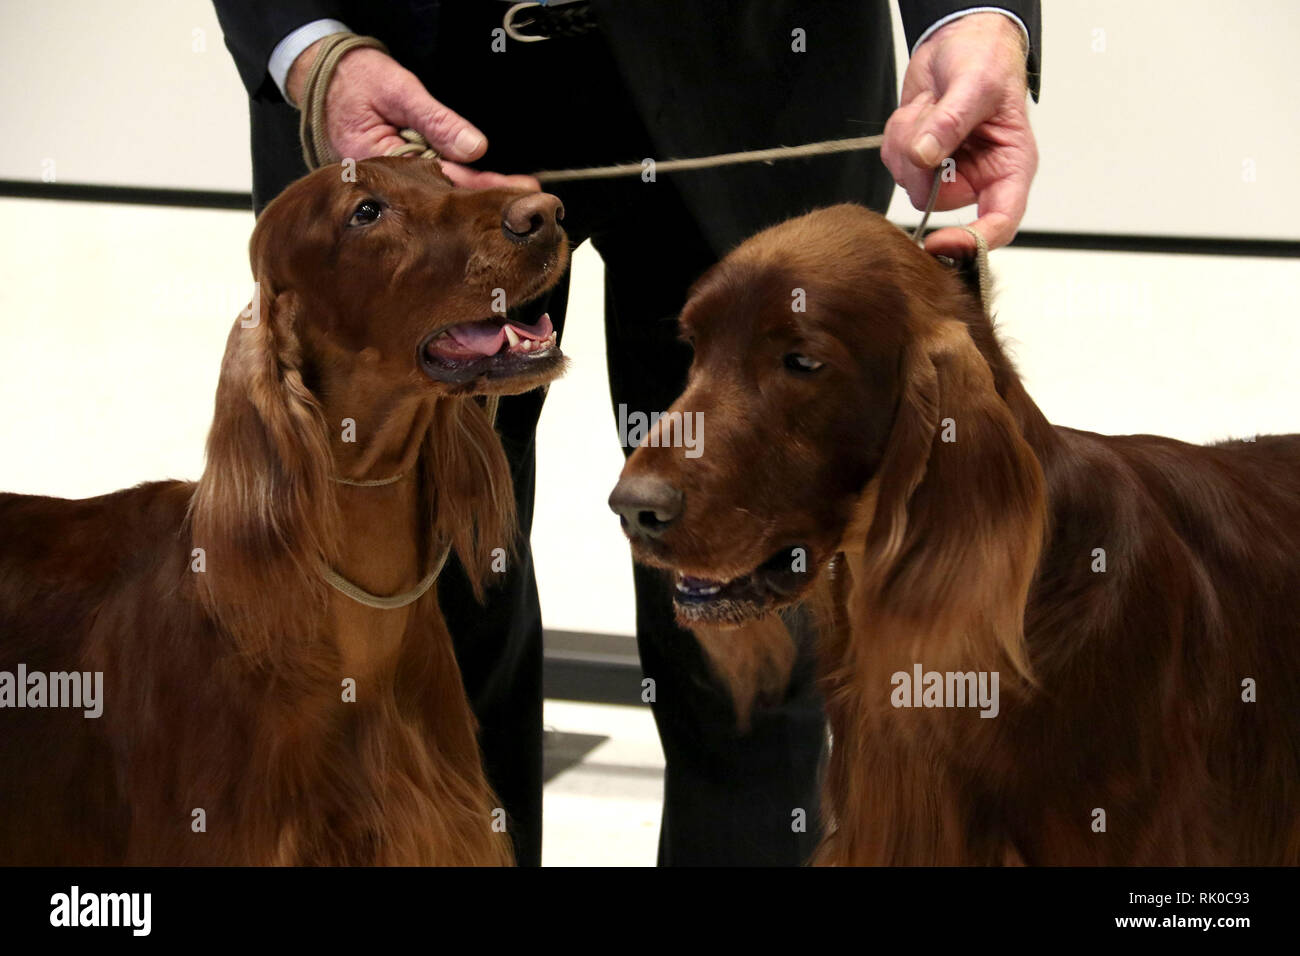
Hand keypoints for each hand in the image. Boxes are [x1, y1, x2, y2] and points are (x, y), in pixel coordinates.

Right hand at [287, 38, 540, 190]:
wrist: (322, 73)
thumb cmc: (353, 78)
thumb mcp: (399, 90)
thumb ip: (437, 120)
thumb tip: (474, 148)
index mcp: (381, 165)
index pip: (445, 180)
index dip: (485, 187)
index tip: (518, 191)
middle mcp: (386, 181)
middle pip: (445, 192)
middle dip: (486, 197)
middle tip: (527, 201)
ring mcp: (390, 178)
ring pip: (439, 188)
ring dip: (474, 191)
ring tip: (513, 196)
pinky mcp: (395, 171)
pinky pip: (428, 178)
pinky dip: (454, 180)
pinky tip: (481, 185)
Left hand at [882, 13, 1037, 255]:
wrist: (959, 40)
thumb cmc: (986, 59)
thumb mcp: (976, 84)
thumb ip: (951, 122)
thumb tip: (925, 157)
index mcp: (1009, 167)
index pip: (999, 223)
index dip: (971, 242)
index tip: (940, 243)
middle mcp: (977, 176)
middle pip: (936, 202)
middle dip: (921, 166)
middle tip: (930, 120)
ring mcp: (946, 171)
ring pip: (909, 182)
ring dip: (908, 142)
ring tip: (930, 106)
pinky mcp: (920, 161)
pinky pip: (895, 163)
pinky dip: (898, 135)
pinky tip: (919, 110)